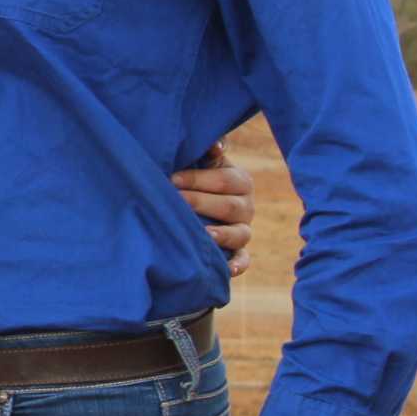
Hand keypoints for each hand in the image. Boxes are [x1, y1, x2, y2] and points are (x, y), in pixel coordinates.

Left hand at [170, 138, 253, 278]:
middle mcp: (245, 206)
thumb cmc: (191, 176)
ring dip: (222, 235)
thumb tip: (214, 145)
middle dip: (200, 203)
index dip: (198, 179)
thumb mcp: (200, 160)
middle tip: (175, 201)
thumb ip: (207, 151)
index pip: (225, 180)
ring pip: (240, 234)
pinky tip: (228, 269)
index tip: (171, 179)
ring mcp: (243, 230)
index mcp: (239, 181)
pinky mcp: (238, 251)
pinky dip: (238, 265)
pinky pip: (244, 260)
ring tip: (204, 234)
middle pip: (230, 206)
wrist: (189, 201)